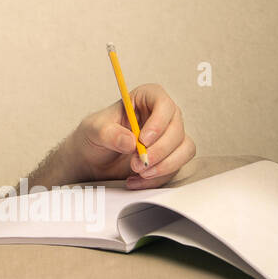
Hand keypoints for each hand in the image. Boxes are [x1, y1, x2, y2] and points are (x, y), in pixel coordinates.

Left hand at [67, 83, 195, 187]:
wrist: (93, 158)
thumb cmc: (95, 136)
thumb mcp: (93, 130)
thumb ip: (109, 133)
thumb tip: (130, 141)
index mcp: (144, 98)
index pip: (163, 102)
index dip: (158, 121)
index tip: (144, 140)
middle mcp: (161, 115)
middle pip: (176, 129)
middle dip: (159, 150)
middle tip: (137, 163)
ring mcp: (169, 136)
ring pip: (184, 149)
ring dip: (164, 165)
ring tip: (138, 172)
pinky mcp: (171, 156)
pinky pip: (176, 167)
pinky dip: (158, 177)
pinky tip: (136, 180)